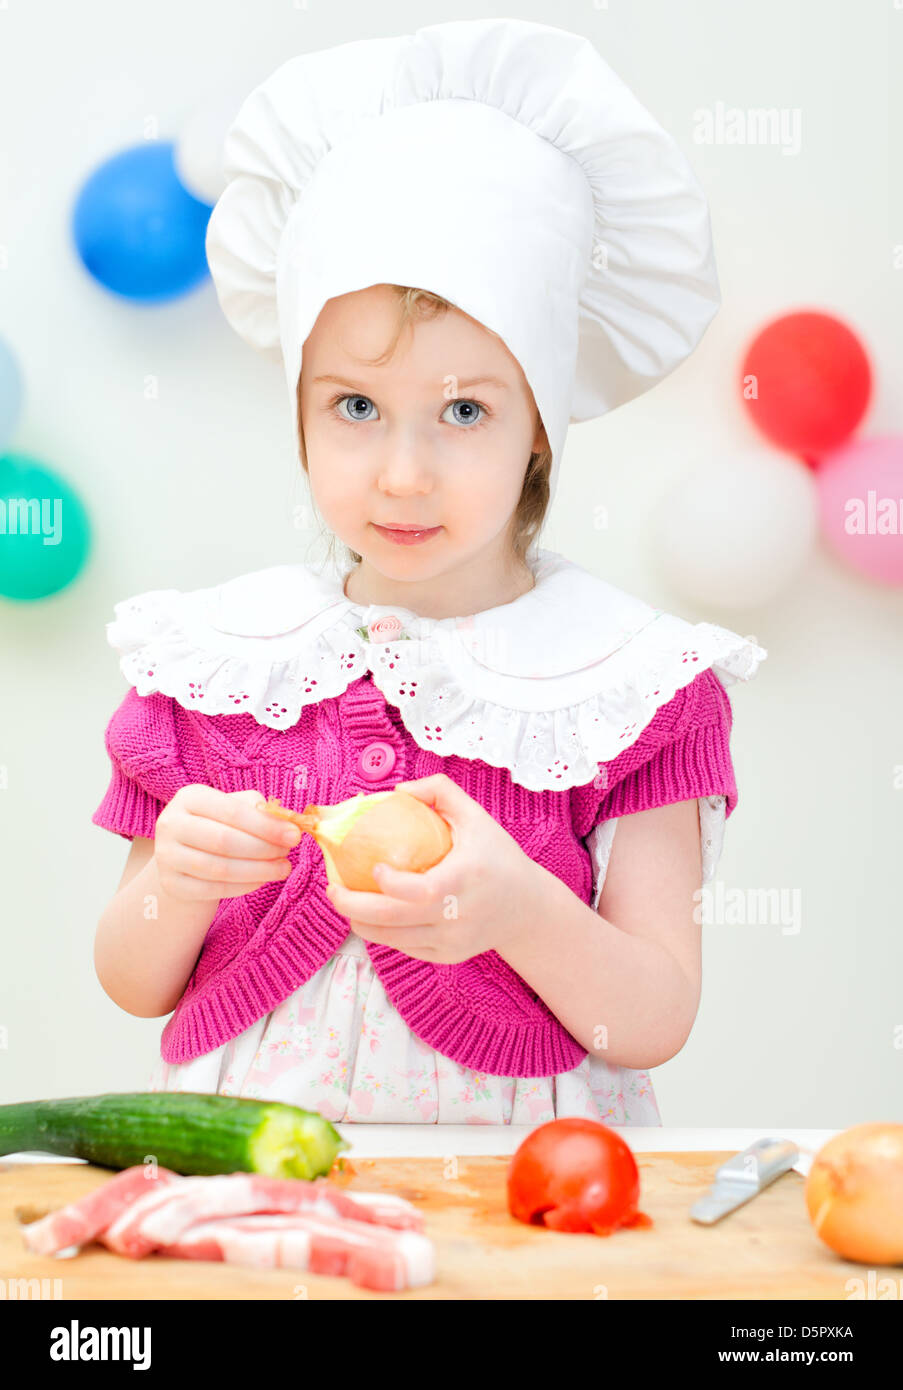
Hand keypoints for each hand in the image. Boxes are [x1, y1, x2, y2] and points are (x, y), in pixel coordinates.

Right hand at [154, 786, 300, 901]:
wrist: (184, 858)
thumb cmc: (218, 827)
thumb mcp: (234, 810)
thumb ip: (259, 812)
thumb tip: (289, 824)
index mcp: (189, 797)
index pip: (232, 812)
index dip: (266, 826)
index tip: (295, 836)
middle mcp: (171, 824)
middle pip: (225, 841)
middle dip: (264, 849)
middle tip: (288, 853)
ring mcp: (167, 856)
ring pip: (221, 869)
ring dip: (259, 870)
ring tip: (283, 868)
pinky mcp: (171, 884)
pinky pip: (214, 889)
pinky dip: (244, 886)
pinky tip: (262, 880)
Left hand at [323, 773, 539, 962]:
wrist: (527, 908)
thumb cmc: (497, 856)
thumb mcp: (476, 816)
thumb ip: (439, 791)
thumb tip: (397, 790)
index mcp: (466, 879)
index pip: (420, 891)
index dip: (389, 884)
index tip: (374, 867)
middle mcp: (458, 916)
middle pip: (393, 919)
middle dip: (352, 906)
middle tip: (332, 889)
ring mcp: (451, 941)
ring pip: (391, 939)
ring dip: (360, 921)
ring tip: (344, 900)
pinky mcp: (447, 957)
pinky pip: (403, 947)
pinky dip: (382, 932)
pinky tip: (371, 915)